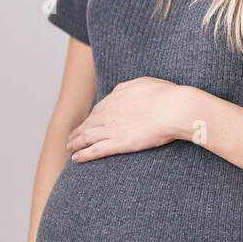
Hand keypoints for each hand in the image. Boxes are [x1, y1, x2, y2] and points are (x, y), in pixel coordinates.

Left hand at [66, 76, 194, 161]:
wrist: (172, 108)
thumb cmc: (166, 95)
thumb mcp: (145, 83)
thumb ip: (132, 87)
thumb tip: (127, 90)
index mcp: (117, 96)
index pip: (99, 108)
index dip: (92, 117)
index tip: (88, 122)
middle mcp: (110, 111)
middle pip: (90, 122)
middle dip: (79, 130)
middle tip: (72, 136)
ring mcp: (112, 127)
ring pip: (87, 136)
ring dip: (76, 142)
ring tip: (70, 147)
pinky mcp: (118, 143)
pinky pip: (95, 150)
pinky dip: (84, 154)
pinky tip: (76, 158)